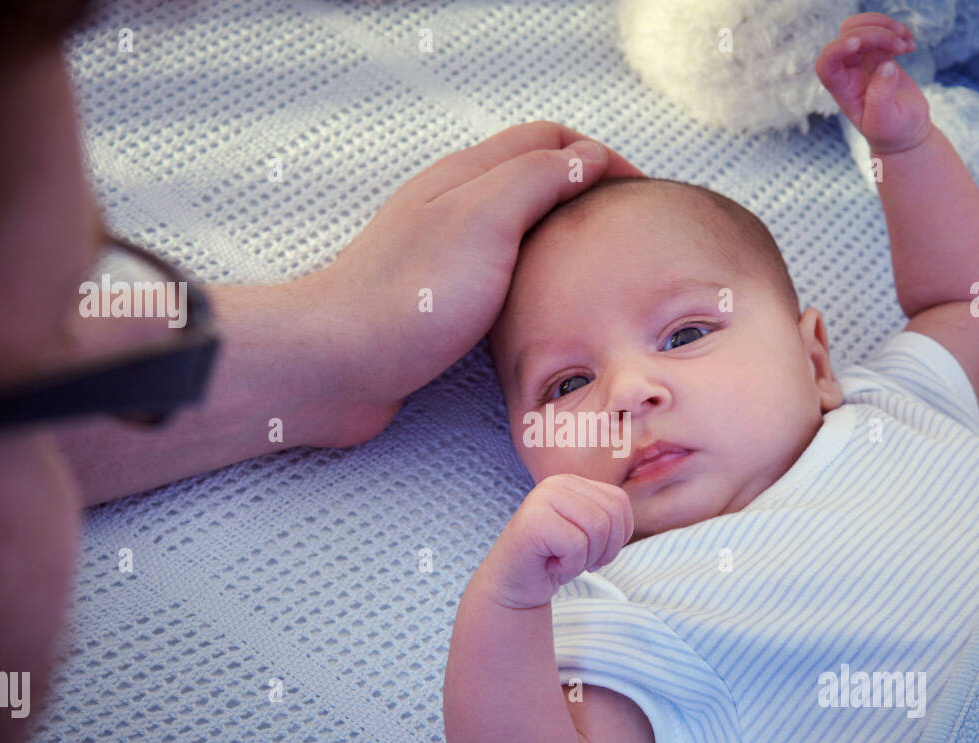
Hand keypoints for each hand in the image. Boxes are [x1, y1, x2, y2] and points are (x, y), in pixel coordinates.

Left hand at [299, 122, 641, 442]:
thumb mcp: (485, 220)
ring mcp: (445, 252)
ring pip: (517, 225)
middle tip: (625, 226)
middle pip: (532, 176)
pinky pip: (500, 271)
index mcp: (466, 176)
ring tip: (595, 264)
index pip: (547, 140)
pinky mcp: (439, 298)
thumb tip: (586, 157)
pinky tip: (544, 305)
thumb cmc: (410, 297)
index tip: (640, 193)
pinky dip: (534, 274)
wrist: (338, 365)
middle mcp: (454, 205)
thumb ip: (536, 180)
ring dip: (559, 233)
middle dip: (583, 189)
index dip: (599, 157)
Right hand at [477, 474, 634, 609]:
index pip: (619, 501)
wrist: (514, 587)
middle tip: (580, 562)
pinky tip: (550, 566)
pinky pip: (576, 545)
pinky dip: (570, 567)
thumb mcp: (587, 534)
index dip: (619, 536)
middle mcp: (556, 484)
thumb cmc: (553, 561)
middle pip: (611, 515)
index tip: (595, 553)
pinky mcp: (533, 521)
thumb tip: (625, 520)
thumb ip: (607, 519)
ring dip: (586, 559)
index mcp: (572, 483)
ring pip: (597, 528)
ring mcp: (542, 499)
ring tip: (563, 562)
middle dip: (605, 550)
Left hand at [815, 14, 930, 154]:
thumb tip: (885, 66)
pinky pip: (880, 29)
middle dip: (874, 34)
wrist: (906, 131)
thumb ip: (881, 98)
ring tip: (906, 44)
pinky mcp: (878, 54)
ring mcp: (861, 61)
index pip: (826, 63)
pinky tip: (911, 47)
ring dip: (884, 26)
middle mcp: (848, 72)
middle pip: (848, 37)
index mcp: (842, 89)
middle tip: (901, 48)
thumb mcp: (885, 122)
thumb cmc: (893, 131)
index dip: (836, 48)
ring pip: (861, 27)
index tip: (857, 43)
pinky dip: (896, 30)